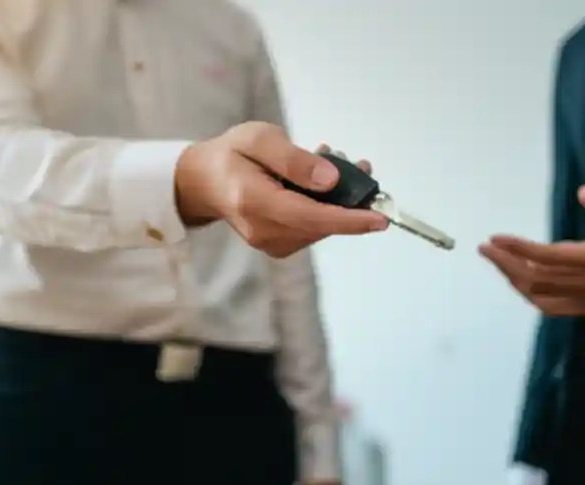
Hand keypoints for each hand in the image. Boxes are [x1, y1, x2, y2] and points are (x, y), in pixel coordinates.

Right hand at [175, 122, 388, 257]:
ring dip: (338, 202)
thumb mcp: (258, 138)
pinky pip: (311, 229)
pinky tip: (322, 184)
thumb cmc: (230, 154)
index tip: (381, 218)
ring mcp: (270, 243)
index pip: (310, 217)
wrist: (203, 181)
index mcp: (255, 202)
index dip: (348, 219)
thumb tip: (332, 180)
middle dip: (349, 200)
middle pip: (320, 224)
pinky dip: (325, 208)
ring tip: (338, 165)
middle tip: (360, 164)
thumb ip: (294, 159)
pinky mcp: (277, 245)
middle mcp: (263, 231)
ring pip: (319, 227)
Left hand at [479, 185, 584, 314]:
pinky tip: (522, 284)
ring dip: (515, 281)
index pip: (546, 257)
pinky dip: (532, 297)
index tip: (495, 238)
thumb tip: (584, 192)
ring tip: (498, 262)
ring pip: (540, 297)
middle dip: (505, 264)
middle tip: (485, 248)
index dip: (517, 248)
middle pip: (536, 279)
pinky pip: (554, 309)